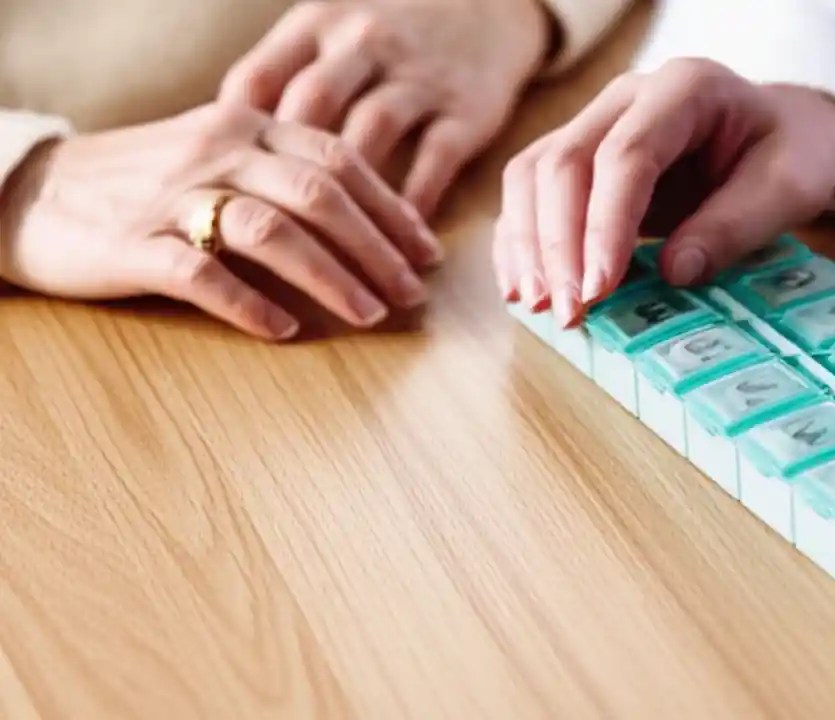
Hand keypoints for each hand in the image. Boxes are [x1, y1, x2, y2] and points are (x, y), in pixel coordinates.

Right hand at [0, 103, 441, 339]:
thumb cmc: (146, 182)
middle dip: (376, 247)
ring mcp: (172, 195)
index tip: (427, 252)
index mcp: (245, 124)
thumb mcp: (218, 155)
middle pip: (317, 193)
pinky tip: (284, 330)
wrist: (34, 192)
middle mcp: (215, 150)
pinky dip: (249, 303)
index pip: (338, 159)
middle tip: (410, 293)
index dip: (390, 208)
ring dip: (330, 275)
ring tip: (368, 314)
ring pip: (270, 229)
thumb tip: (371, 224)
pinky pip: (200, 274)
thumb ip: (283, 172)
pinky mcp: (132, 243)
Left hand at [222, 0, 552, 216]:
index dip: (230, 141)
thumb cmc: (390, 33)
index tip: (219, 196)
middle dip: (285, 179)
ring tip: (334, 255)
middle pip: (310, 111)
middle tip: (263, 241)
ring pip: (372, 135)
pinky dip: (413, 204)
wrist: (490, 6)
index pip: (256, 81)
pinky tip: (395, 246)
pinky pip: (434, 160)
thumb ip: (282, 80)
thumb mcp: (330, 32)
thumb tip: (225, 151)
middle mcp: (363, 44)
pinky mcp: (466, 108)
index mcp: (316, 26)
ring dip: (351, 201)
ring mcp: (417, 76)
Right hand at [493, 58, 834, 327]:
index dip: (605, 225)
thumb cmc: (792, 153)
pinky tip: (524, 289)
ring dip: (528, 245)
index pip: (626, 155)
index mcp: (685, 89)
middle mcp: (626, 98)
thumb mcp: (791, 187)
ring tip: (540, 306)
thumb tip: (674, 272)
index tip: (600, 289)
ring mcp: (596, 122)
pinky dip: (520, 241)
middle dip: (558, 245)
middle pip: (565, 163)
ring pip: (534, 174)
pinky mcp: (580, 156)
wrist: (783, 129)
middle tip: (570, 312)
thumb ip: (738, 224)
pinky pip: (530, 192)